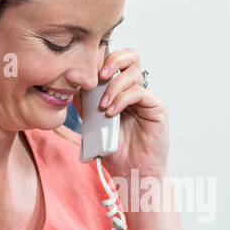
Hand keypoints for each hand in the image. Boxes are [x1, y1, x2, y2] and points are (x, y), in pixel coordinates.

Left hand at [90, 47, 168, 176]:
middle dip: (112, 60)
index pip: (116, 60)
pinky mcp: (157, 108)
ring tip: (103, 106)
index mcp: (122, 89)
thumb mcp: (92, 124)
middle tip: (98, 75)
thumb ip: (85, 104)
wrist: (132, 173)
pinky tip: (111, 112)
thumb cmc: (114, 151)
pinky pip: (140, 92)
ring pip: (133, 73)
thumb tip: (71, 83)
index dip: (102, 59)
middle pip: (131, 56)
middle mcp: (137, 90)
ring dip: (114, 86)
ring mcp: (148, 98)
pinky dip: (122, 99)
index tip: (86, 70)